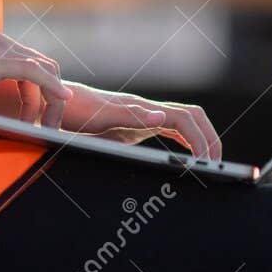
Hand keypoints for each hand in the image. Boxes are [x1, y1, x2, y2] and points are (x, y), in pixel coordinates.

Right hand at [0, 2, 72, 127]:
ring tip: (48, 127)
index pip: (35, 66)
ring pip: (46, 72)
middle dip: (52, 100)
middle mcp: (8, 47)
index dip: (43, 90)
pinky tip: (62, 98)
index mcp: (0, 48)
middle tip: (47, 126)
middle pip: (47, 69)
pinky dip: (52, 86)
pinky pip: (35, 72)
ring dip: (53, 101)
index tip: (39, 116)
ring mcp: (5, 51)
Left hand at [57, 83, 222, 159]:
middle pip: (193, 118)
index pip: (185, 120)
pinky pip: (172, 131)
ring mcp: (142, 115)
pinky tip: (189, 160)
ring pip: (186, 123)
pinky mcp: (136, 124)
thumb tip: (161, 118)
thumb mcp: (99, 117)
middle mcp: (146, 109)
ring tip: (211, 166)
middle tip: (219, 167)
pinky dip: (187, 143)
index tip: (208, 163)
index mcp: (141, 108)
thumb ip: (129, 116)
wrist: (52, 104)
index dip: (201, 139)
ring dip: (202, 140)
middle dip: (211, 139)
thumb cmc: (72, 112)